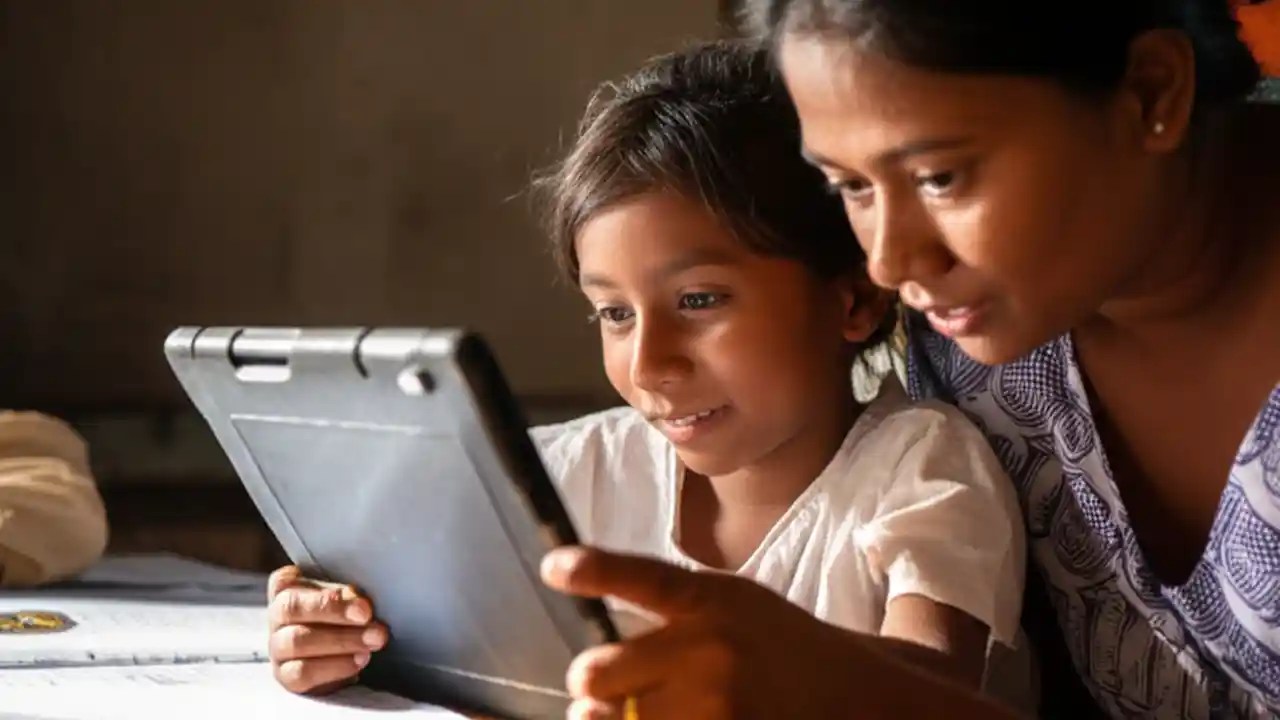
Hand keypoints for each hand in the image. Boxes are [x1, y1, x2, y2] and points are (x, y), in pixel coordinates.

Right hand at [267, 565, 388, 693]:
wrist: (346, 656)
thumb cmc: (345, 617)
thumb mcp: (347, 598)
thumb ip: (348, 595)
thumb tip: (356, 601)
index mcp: (286, 587)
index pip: (288, 581)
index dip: (324, 593)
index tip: (361, 604)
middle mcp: (276, 615)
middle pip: (292, 608)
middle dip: (335, 612)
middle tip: (369, 619)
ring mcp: (277, 648)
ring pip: (297, 641)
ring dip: (341, 641)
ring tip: (373, 641)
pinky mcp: (286, 676)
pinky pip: (302, 673)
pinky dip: (334, 667)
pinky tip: (358, 661)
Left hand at [539, 547, 869, 719]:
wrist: (853, 692)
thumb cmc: (776, 644)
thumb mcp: (730, 602)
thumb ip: (667, 611)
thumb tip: (590, 665)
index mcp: (711, 600)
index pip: (646, 579)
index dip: (596, 570)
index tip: (554, 567)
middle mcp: (710, 651)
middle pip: (599, 674)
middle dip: (590, 684)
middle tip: (596, 689)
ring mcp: (718, 706)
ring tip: (627, 713)